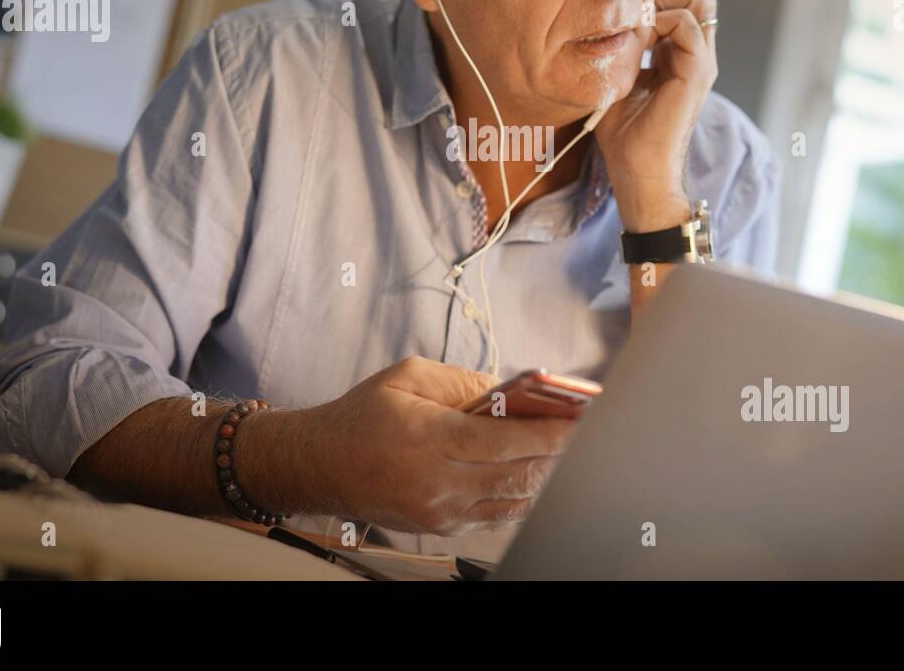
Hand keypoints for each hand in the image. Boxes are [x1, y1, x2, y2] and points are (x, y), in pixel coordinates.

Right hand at [251, 357, 573, 535]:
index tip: (580, 418)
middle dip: (557, 452)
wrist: (320, 464)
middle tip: (582, 431)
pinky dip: (520, 496)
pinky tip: (533, 476)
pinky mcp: (440, 527)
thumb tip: (508, 391)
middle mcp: (440, 481)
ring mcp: (442, 511)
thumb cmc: (363, 415)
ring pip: (513, 500)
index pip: (508, 439)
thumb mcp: (408, 376)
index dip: (551, 431)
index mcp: (432, 438)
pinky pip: (495, 516)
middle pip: (519, 473)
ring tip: (564, 452)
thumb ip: (462, 382)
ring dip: (544, 475)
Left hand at [593, 0, 718, 231]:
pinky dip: (659, 20)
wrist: (637, 171)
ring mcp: (701, 62)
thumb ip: (620, 45)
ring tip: (633, 16)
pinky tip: (635, 36)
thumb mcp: (617, 77)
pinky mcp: (697, 72)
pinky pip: (687, 24)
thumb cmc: (625, 133)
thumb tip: (608, 14)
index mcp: (681, 54)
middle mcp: (697, 54)